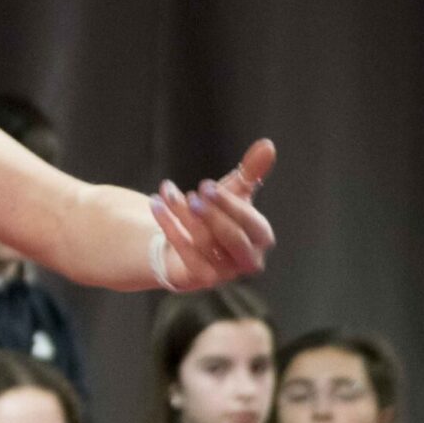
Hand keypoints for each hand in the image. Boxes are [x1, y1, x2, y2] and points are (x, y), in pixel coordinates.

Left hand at [151, 139, 276, 289]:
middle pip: (231, 238)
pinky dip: (169, 226)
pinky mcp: (200, 278)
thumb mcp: (233, 193)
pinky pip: (184, 253)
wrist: (187, 248)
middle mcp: (248, 260)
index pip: (251, 224)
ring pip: (204, 243)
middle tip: (192, 193)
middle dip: (211, 214)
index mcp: (261, 238)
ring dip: (183, 214)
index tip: (205, 185)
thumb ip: (251, 172)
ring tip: (167, 191)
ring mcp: (225, 273)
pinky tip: (155, 205)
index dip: (229, 204)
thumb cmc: (217, 218)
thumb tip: (268, 144)